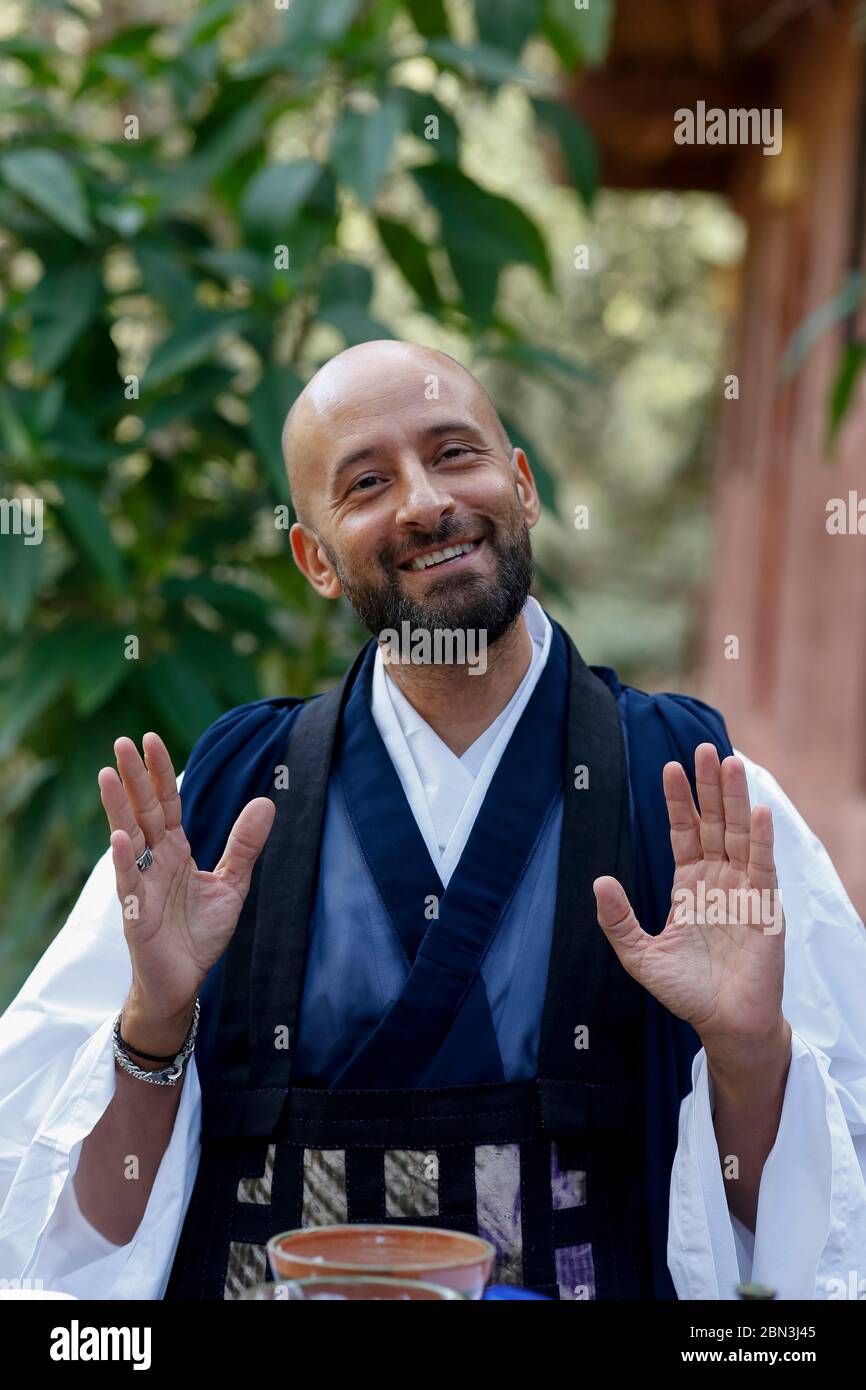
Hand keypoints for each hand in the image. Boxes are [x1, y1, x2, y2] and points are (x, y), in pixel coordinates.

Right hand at [99, 732, 274, 1027]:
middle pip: (142, 811)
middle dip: (133, 777)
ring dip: (117, 807)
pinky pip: (129, 883)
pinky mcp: (136, 913)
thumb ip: (243, 845)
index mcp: (174, 851)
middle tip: (123, 741)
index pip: (166, 803)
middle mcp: (154, 861)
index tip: (151, 739)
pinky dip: (125, 860)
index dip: (159, 773)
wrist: (184, 982)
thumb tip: (265, 802)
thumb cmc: (200, 933)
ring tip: (108, 774)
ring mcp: (141, 884)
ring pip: (127, 838)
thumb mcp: (231, 884)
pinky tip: (119, 838)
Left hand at [593, 743, 786, 1057]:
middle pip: (715, 822)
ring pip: (741, 834)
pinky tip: (760, 812)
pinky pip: (764, 866)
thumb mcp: (639, 955)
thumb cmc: (686, 991)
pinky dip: (763, 839)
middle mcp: (718, 880)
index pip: (684, 832)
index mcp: (689, 886)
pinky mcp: (766, 907)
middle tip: (704, 747)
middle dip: (710, 786)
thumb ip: (618, 920)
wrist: (724, 1024)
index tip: (670, 766)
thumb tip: (598, 881)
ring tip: (731, 762)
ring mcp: (744, 890)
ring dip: (737, 799)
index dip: (679, 801)